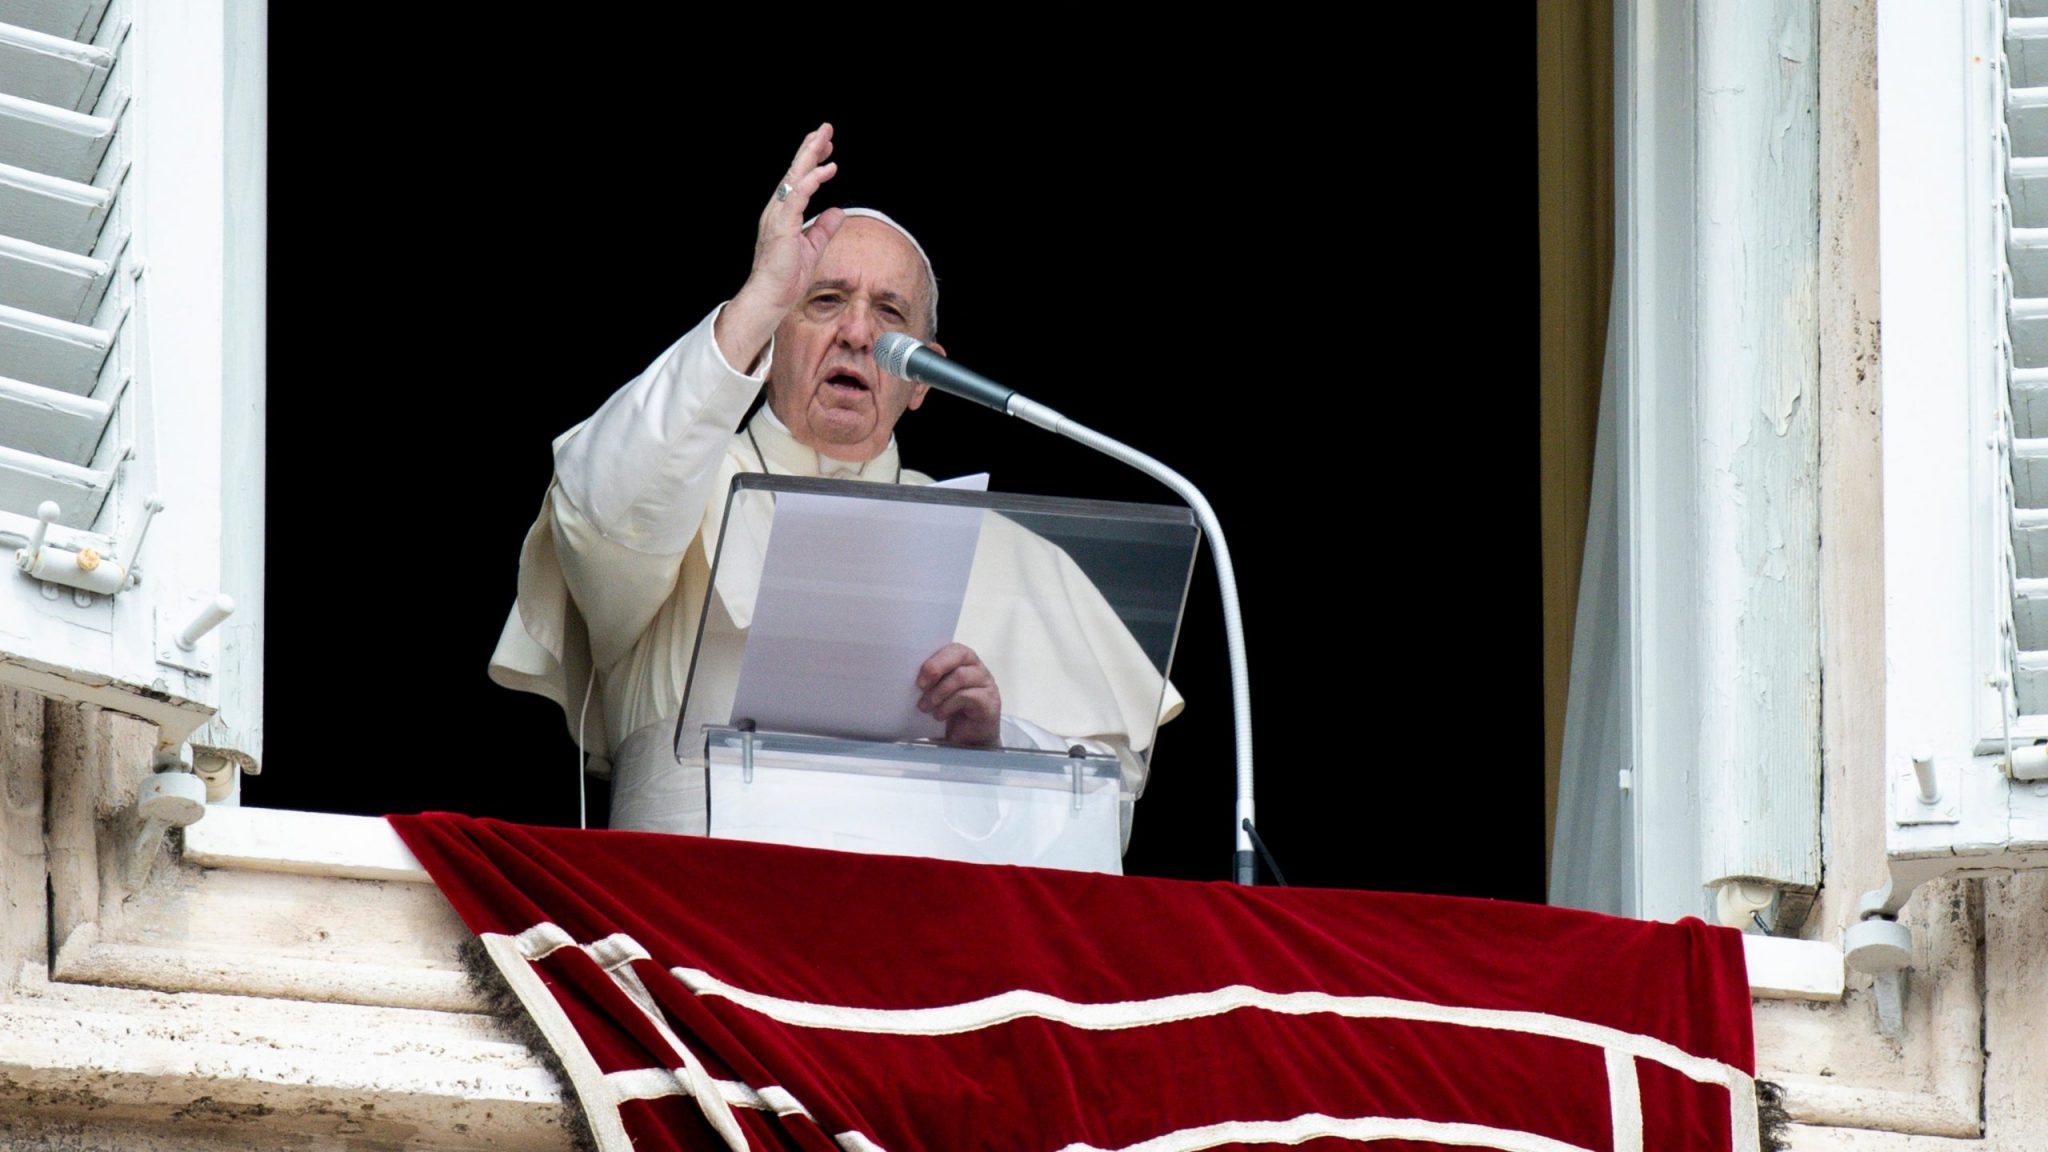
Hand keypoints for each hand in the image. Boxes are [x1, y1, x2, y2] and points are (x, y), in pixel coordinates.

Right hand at [715, 123, 843, 368]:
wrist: (771, 296)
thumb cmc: (787, 276)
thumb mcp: (813, 246)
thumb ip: (824, 228)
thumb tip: (837, 211)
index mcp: (784, 213)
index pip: (798, 180)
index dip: (812, 161)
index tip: (828, 147)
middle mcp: (778, 209)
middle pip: (795, 171)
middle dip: (811, 148)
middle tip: (826, 128)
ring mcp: (778, 215)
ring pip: (795, 177)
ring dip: (810, 156)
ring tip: (825, 138)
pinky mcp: (782, 225)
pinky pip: (798, 196)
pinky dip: (812, 181)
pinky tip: (826, 169)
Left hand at [916, 642, 1001, 746]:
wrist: (968, 739)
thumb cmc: (950, 712)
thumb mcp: (936, 692)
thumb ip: (929, 681)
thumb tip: (904, 675)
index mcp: (963, 660)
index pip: (952, 647)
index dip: (934, 659)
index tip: (918, 677)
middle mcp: (977, 668)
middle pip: (960, 654)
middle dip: (936, 667)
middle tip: (920, 686)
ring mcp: (986, 683)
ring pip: (960, 676)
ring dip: (938, 692)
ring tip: (925, 707)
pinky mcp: (989, 701)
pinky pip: (967, 696)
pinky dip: (948, 706)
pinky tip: (939, 715)